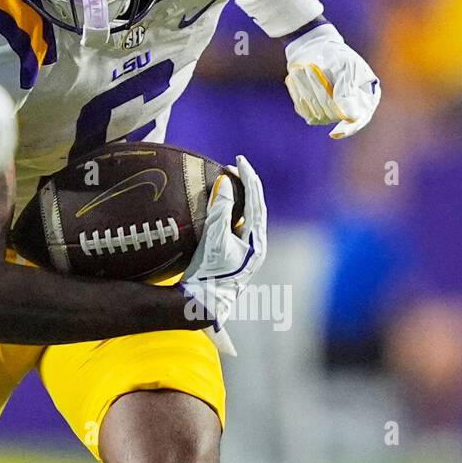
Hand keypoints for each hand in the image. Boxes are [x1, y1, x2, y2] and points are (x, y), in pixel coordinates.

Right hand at [179, 155, 266, 355]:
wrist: (204, 303)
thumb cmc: (209, 273)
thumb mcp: (213, 239)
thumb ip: (220, 210)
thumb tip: (225, 182)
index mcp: (256, 241)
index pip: (255, 200)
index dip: (248, 177)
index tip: (238, 160)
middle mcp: (257, 245)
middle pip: (257, 205)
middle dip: (248, 183)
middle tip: (236, 165)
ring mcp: (248, 250)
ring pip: (251, 214)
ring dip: (243, 195)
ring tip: (233, 179)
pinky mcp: (238, 254)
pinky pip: (241, 222)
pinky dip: (236, 207)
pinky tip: (226, 203)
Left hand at [284, 23, 379, 138]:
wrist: (313, 47)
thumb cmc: (335, 55)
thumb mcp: (346, 69)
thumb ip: (348, 92)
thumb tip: (352, 118)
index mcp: (366, 98)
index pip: (360, 119)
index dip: (349, 128)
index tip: (336, 133)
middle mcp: (350, 109)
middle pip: (333, 114)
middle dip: (319, 92)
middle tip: (309, 68)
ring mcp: (331, 111)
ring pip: (317, 114)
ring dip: (306, 90)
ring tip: (301, 69)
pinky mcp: (313, 110)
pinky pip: (304, 110)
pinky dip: (298, 94)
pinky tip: (295, 78)